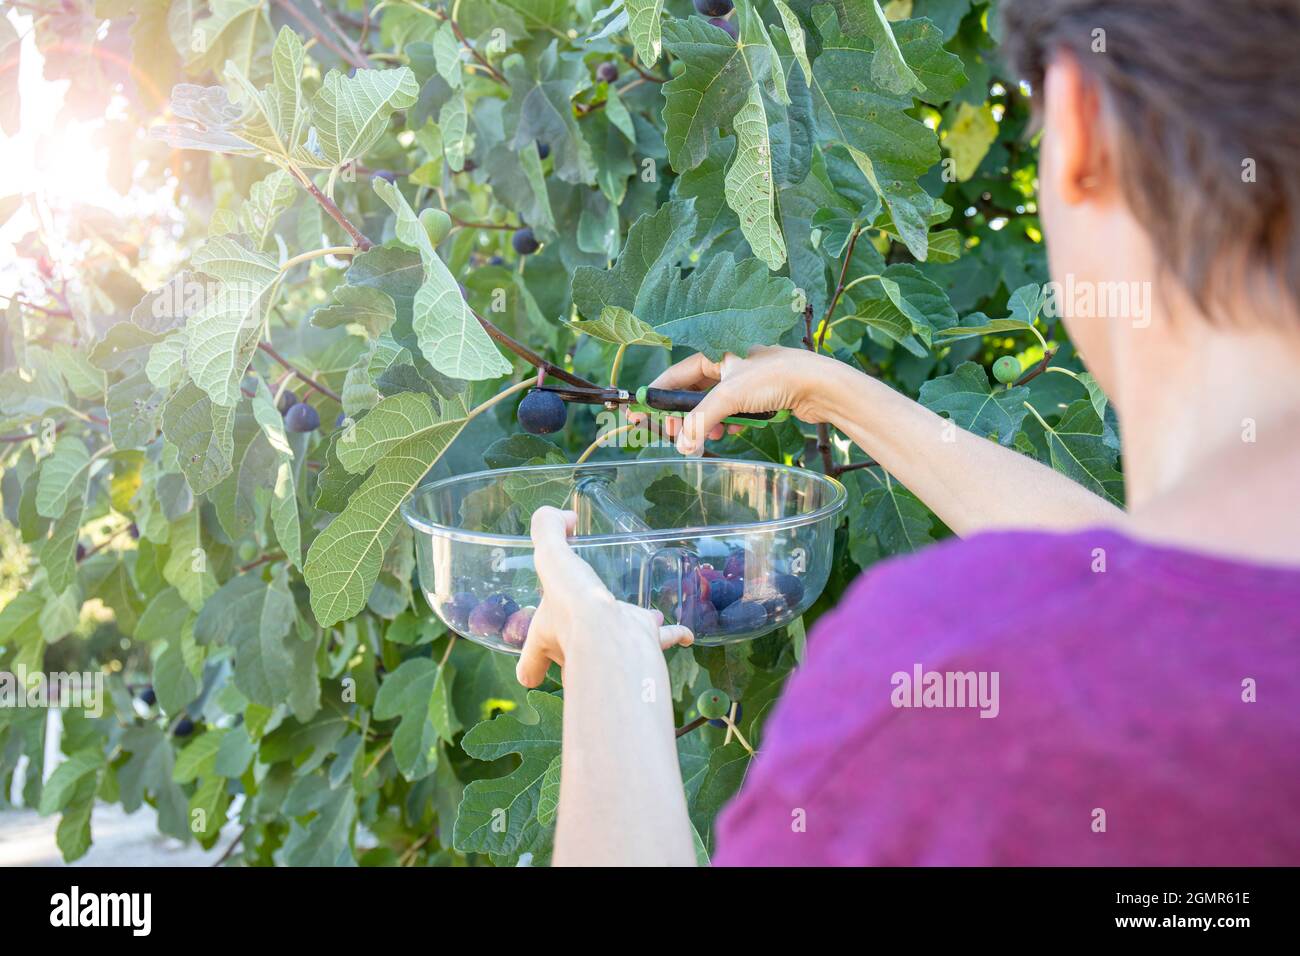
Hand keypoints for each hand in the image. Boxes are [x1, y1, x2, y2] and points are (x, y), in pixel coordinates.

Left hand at [517, 507, 692, 686]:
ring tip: (644, 619)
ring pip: (621, 640)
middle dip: (586, 638)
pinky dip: (674, 634)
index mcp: (551, 635)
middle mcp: (581, 647)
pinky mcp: (642, 641)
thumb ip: (547, 530)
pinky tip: (685, 633)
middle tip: (590, 621)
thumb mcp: (549, 556)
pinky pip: (661, 638)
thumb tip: (564, 518)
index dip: (531, 663)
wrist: (612, 638)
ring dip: (631, 629)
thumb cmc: (574, 602)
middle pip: (580, 651)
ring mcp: (613, 644)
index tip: (532, 676)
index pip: (533, 656)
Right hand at [638, 346, 843, 454]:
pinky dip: (727, 424)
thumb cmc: (775, 377)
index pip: (674, 377)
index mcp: (714, 354)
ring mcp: (742, 381)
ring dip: (706, 423)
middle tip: (674, 435)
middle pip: (691, 394)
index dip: (655, 397)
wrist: (818, 384)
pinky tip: (731, 432)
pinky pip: (731, 413)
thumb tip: (681, 445)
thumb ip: (700, 421)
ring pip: (711, 406)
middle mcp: (726, 364)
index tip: (638, 414)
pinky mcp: (757, 397)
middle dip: (682, 416)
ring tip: (709, 436)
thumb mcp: (730, 396)